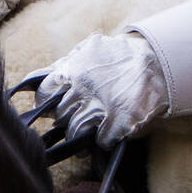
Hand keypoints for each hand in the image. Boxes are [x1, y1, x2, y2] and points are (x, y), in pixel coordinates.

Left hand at [32, 30, 169, 146]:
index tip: (53, 105)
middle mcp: (83, 90)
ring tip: (92, 125)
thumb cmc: (118, 57)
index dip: (47, 102)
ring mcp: (101, 108)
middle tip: (78, 114)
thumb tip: (34, 79)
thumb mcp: (88, 51)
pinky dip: (104, 138)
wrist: (156, 62)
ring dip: (82, 133)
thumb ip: (63, 65)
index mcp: (73, 71)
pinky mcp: (118, 124)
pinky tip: (110, 128)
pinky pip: (100, 141)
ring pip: (76, 133)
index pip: (44, 94)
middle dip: (66, 117)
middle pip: (59, 116)